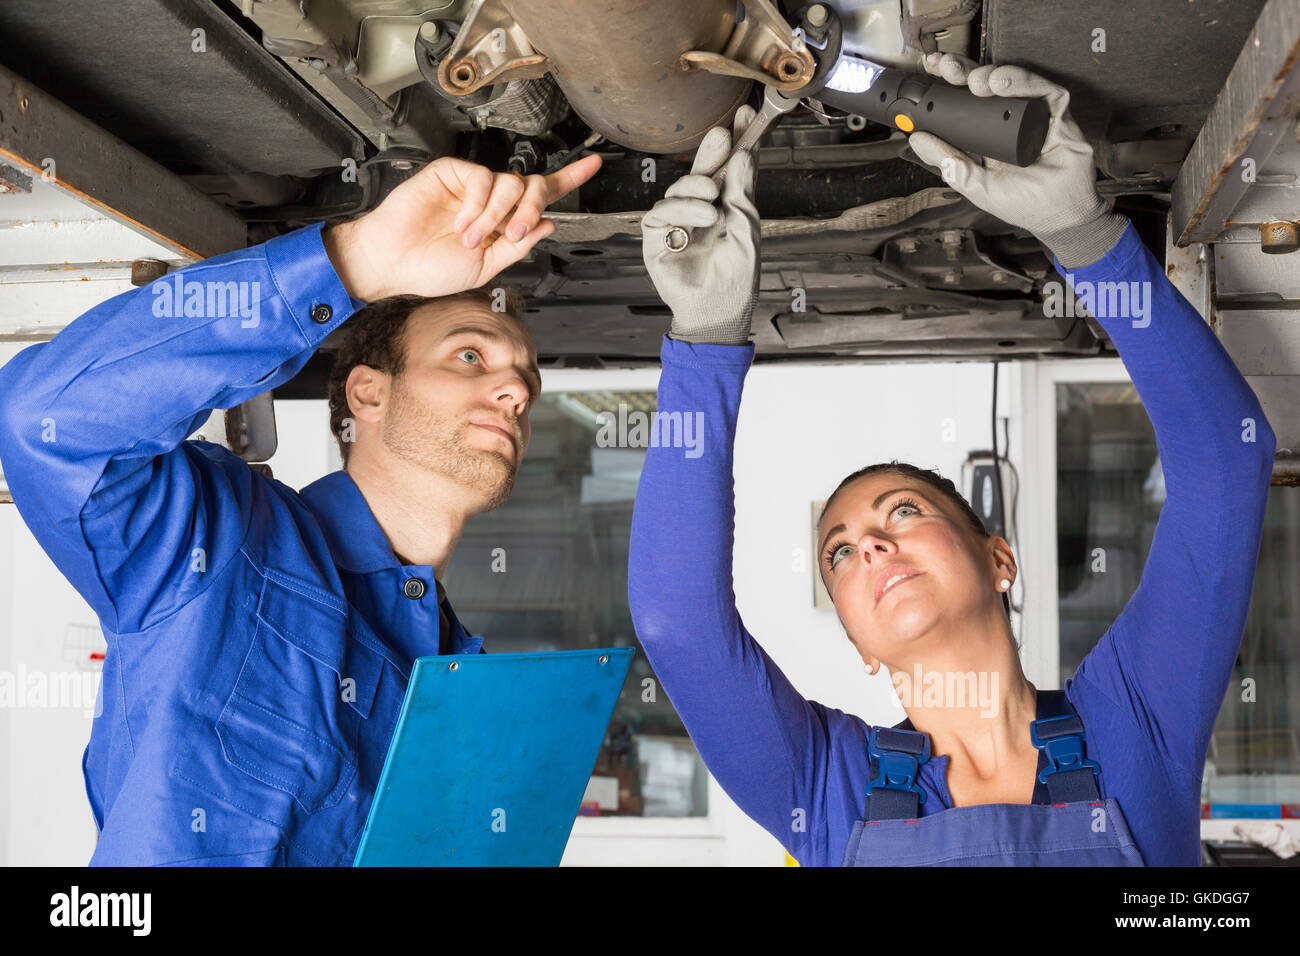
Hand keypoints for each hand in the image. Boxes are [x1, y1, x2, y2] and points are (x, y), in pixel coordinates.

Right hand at [324, 153, 601, 300]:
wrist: (395, 263)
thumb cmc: (431, 268)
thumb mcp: (486, 267)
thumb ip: (517, 246)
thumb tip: (547, 223)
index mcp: (503, 222)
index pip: (541, 196)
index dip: (570, 179)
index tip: (595, 164)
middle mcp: (492, 201)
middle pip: (533, 187)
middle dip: (532, 208)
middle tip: (513, 232)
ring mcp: (473, 186)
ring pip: (509, 184)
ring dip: (497, 215)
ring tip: (472, 238)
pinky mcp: (452, 173)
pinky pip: (482, 179)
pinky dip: (477, 206)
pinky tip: (462, 224)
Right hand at [641, 105, 760, 345]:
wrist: (716, 314)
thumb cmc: (736, 281)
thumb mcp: (748, 233)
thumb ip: (743, 193)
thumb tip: (743, 154)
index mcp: (727, 209)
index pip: (731, 169)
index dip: (738, 142)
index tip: (748, 116)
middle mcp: (701, 211)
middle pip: (702, 170)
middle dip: (711, 151)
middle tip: (722, 135)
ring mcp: (677, 223)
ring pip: (679, 188)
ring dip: (696, 190)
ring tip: (713, 208)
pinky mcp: (657, 238)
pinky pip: (659, 212)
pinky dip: (679, 210)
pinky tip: (701, 219)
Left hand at [906, 52, 1127, 268]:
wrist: (1059, 215)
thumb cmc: (1021, 202)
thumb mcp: (976, 184)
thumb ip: (948, 162)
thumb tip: (916, 139)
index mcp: (985, 134)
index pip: (963, 102)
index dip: (946, 85)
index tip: (928, 72)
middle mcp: (1007, 119)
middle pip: (982, 85)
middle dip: (962, 71)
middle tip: (946, 67)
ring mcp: (1032, 113)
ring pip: (1009, 81)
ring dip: (988, 75)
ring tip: (975, 81)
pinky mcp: (1058, 110)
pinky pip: (1041, 87)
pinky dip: (1021, 80)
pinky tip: (1002, 82)